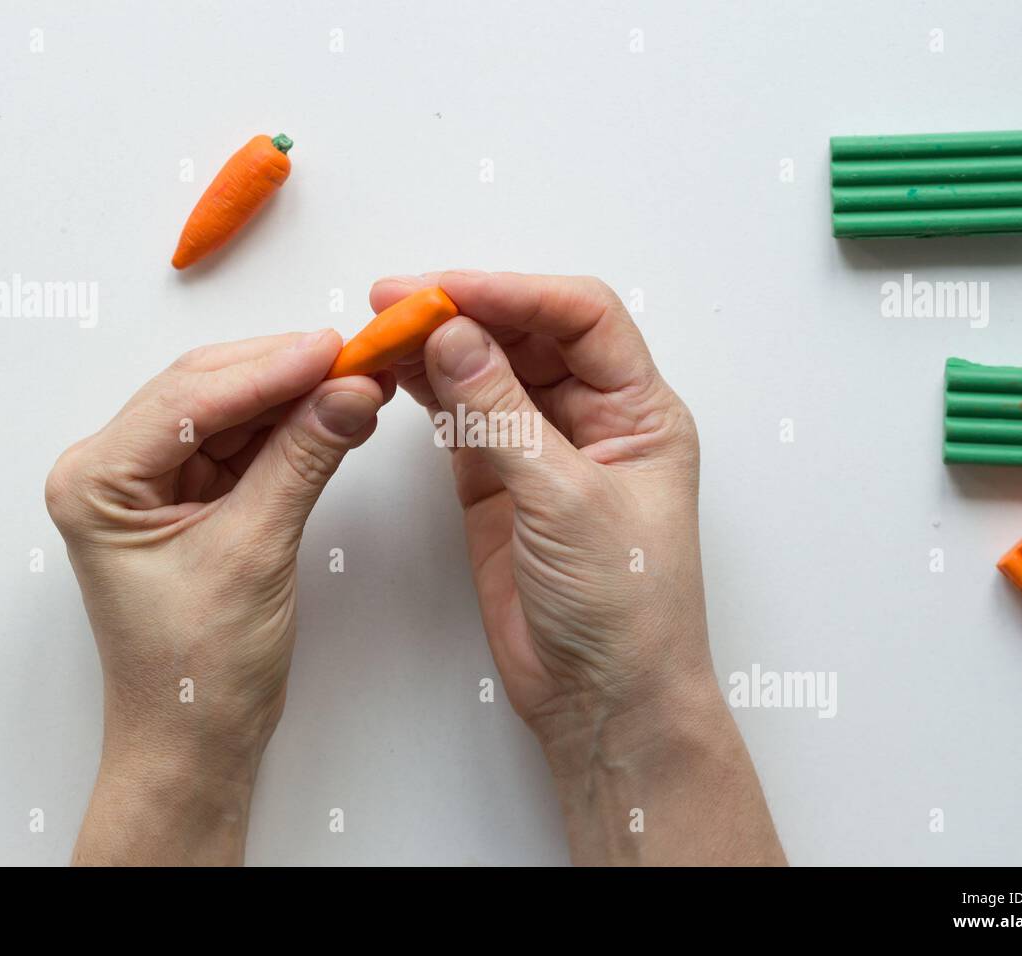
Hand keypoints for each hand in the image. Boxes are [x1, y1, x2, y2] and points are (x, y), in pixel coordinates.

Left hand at [45, 330, 392, 863]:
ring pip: (230, 412)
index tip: (337, 348)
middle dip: (284, 373)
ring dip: (294, 396)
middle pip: (206, 392)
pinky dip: (292, 429)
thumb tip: (351, 390)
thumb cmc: (195, 672)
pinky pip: (245, 445)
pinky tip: (335, 414)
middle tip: (358, 357)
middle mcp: (113, 471)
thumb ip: (303, 461)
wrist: (194, 742)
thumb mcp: (254, 553)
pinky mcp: (190, 499)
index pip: (189, 399)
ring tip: (360, 381)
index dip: (269, 368)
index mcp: (96, 482)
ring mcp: (152, 484)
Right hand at [372, 270, 783, 864]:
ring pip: (489, 370)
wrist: (603, 698)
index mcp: (640, 411)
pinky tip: (396, 371)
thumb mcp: (565, 501)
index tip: (447, 289)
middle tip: (397, 301)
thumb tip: (454, 336)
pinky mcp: (498, 481)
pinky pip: (461, 416)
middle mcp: (594, 418)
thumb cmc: (625, 608)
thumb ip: (503, 415)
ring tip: (381, 329)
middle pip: (529, 334)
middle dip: (466, 311)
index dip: (514, 291)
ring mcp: (542, 448)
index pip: (581, 317)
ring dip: (439, 346)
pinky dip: (428, 390)